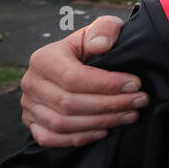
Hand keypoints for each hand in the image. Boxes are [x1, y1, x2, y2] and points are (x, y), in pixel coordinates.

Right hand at [20, 16, 147, 146]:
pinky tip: (104, 131)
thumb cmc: (90, 47)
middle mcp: (31, 83)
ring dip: (100, 122)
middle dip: (110, 105)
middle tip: (139, 102)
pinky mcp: (33, 124)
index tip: (135, 85)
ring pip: (62, 123)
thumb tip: (101, 45)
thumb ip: (104, 29)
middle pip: (69, 103)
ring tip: (130, 115)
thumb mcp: (100, 29)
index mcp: (44, 58)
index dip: (107, 84)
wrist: (74, 64)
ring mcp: (29, 106)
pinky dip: (78, 138)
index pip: (73, 77)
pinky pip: (51, 138)